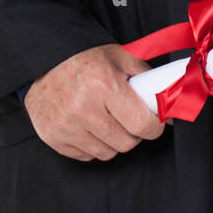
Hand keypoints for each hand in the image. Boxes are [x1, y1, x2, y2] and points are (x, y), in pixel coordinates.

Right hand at [24, 43, 167, 160]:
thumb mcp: (120, 56)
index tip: (157, 123)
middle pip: (126, 143)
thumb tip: (169, 99)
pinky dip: (93, 145)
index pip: (141, 124)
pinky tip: (90, 126)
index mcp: (104, 85)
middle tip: (132, 119)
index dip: (155, 126)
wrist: (44, 58)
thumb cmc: (85, 56)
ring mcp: (66, 125)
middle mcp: (83, 108)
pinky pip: (86, 155)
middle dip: (135, 133)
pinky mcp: (53, 137)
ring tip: (109, 120)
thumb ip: (145, 77)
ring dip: (114, 141)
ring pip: (107, 152)